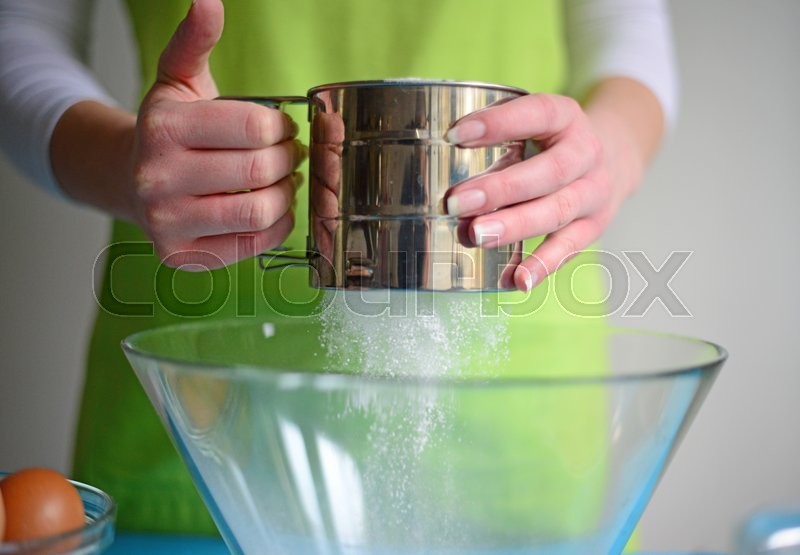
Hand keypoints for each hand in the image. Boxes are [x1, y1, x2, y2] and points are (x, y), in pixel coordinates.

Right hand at [130, 0, 304, 268]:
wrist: (132, 180)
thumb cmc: (169, 131)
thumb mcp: (178, 80)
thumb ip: (195, 41)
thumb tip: (209, 1)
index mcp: (162, 127)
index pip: (255, 125)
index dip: (282, 126)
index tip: (281, 126)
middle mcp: (157, 178)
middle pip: (261, 169)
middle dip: (288, 159)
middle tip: (288, 155)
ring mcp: (168, 222)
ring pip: (260, 211)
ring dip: (286, 194)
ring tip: (282, 182)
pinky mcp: (183, 256)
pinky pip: (254, 244)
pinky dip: (276, 226)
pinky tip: (268, 209)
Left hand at [445, 87, 656, 291]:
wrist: (616, 157)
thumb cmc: (552, 141)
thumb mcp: (534, 122)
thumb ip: (497, 135)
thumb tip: (437, 161)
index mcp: (567, 117)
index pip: (537, 114)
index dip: (498, 123)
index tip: (455, 134)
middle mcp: (587, 154)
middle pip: (548, 173)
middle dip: (501, 189)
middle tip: (458, 202)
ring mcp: (593, 193)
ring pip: (557, 211)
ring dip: (514, 226)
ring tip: (477, 236)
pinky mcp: (594, 226)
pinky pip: (570, 248)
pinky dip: (542, 265)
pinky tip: (517, 280)